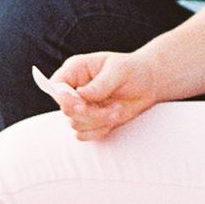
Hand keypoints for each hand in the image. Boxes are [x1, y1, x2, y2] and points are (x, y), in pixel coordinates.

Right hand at [43, 49, 160, 141]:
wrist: (148, 84)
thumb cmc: (133, 69)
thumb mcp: (119, 70)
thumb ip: (100, 83)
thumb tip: (81, 94)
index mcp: (75, 70)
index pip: (56, 85)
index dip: (64, 98)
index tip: (82, 104)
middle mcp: (74, 89)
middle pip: (66, 109)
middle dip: (89, 113)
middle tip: (112, 108)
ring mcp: (81, 106)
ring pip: (75, 124)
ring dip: (98, 122)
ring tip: (117, 110)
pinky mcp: (90, 120)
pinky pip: (84, 134)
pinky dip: (99, 130)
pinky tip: (114, 117)